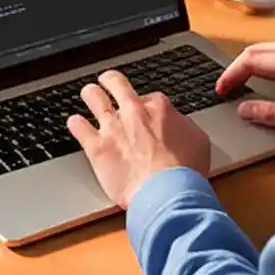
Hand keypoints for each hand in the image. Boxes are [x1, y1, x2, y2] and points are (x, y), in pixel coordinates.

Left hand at [67, 70, 211, 207]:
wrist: (167, 193)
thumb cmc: (185, 172)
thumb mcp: (198, 141)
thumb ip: (183, 126)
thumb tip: (178, 124)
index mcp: (158, 107)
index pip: (147, 96)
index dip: (146, 106)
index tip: (145, 114)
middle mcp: (133, 111)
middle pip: (115, 83)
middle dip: (110, 81)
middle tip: (108, 84)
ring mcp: (112, 127)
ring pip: (92, 96)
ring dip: (90, 94)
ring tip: (89, 95)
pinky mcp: (96, 147)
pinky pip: (77, 126)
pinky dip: (75, 123)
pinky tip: (75, 124)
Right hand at [216, 41, 274, 139]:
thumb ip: (270, 114)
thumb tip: (243, 110)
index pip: (250, 61)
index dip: (230, 76)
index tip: (220, 91)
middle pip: (256, 51)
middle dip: (236, 68)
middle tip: (224, 88)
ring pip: (267, 51)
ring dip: (250, 65)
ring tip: (239, 83)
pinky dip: (264, 65)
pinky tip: (263, 79)